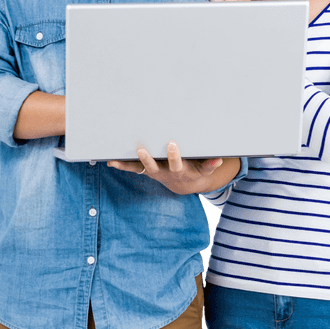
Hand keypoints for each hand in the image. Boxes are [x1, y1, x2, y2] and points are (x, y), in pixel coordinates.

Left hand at [107, 141, 236, 194]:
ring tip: (117, 160)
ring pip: (142, 168)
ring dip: (131, 163)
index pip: (177, 164)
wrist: (184, 184)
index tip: (171, 143)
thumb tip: (219, 160)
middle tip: (141, 149)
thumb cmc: (195, 171)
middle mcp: (166, 173)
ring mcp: (155, 172)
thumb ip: (211, 165)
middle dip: (148, 159)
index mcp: (180, 170)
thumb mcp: (204, 170)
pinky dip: (122, 166)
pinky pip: (134, 169)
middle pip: (156, 167)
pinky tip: (110, 161)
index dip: (174, 156)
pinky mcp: (147, 171)